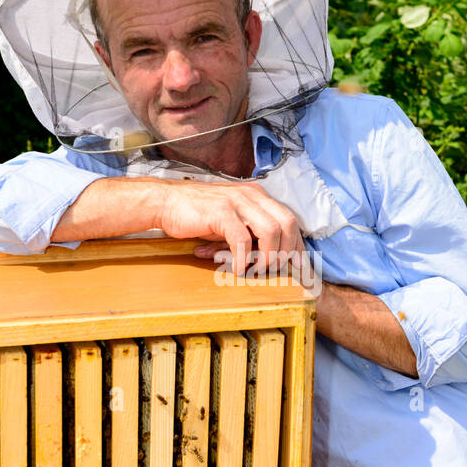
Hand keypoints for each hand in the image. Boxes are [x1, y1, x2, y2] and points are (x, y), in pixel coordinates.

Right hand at [157, 179, 305, 275]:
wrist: (166, 202)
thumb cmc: (197, 214)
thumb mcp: (230, 221)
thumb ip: (249, 235)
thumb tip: (268, 260)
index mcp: (257, 196)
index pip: (289, 219)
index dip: (298, 245)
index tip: (301, 266)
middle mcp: (251, 195)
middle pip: (287, 223)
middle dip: (287, 252)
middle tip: (277, 271)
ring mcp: (236, 201)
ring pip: (270, 230)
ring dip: (267, 256)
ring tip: (257, 271)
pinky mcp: (220, 211)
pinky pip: (241, 238)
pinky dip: (244, 258)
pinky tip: (238, 269)